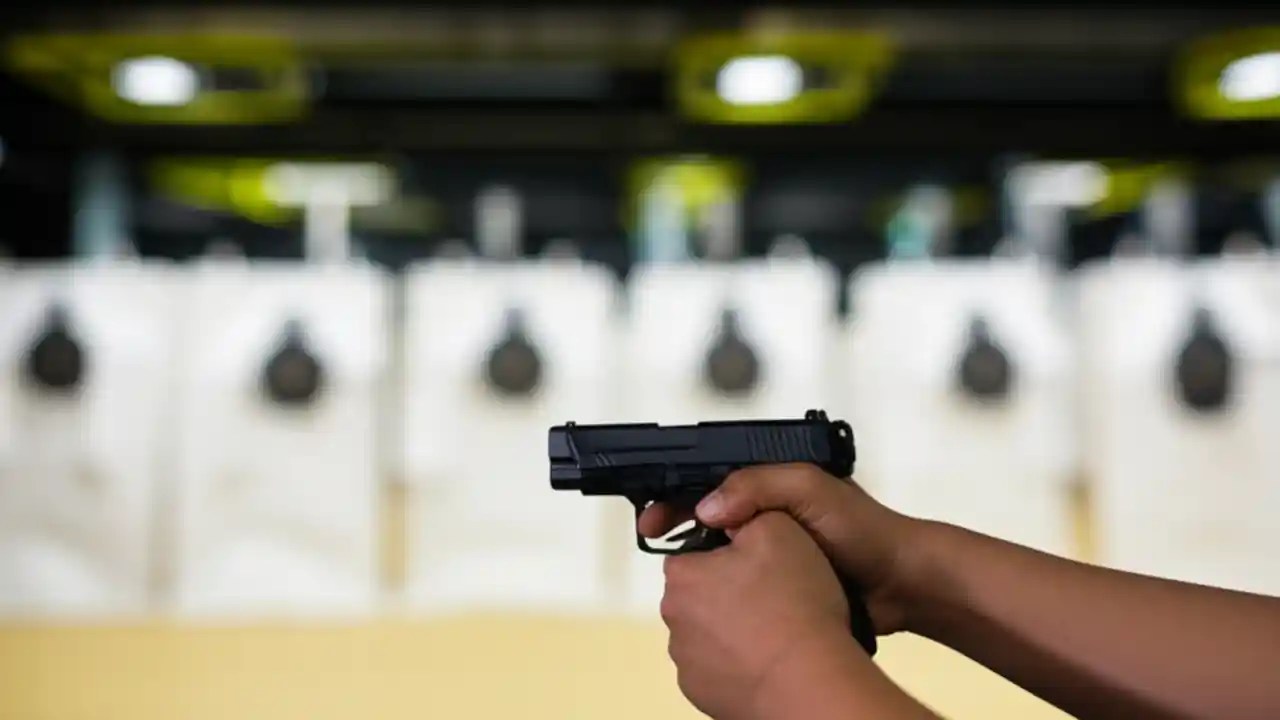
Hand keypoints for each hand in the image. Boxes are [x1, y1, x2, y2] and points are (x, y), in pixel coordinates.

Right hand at [641, 464, 926, 633]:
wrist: (901, 582)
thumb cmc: (866, 529)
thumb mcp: (811, 490)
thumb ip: (759, 486)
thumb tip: (707, 506)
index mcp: (772, 480)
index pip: (710, 478)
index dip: (676, 494)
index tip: (653, 516)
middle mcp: (767, 508)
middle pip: (706, 512)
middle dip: (675, 522)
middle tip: (654, 538)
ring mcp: (771, 544)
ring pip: (719, 548)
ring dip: (696, 558)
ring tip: (677, 569)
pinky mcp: (778, 578)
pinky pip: (738, 578)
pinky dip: (721, 584)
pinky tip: (709, 594)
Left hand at [661, 512, 860, 718]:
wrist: (810, 682)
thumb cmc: (793, 601)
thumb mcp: (779, 528)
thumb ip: (746, 510)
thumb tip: (726, 517)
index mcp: (682, 576)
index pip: (692, 552)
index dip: (726, 552)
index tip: (757, 560)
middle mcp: (673, 621)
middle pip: (699, 594)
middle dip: (728, 591)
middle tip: (772, 594)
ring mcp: (686, 664)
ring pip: (708, 633)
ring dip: (733, 629)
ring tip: (776, 630)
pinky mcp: (704, 694)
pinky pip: (720, 669)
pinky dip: (739, 663)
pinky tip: (770, 659)